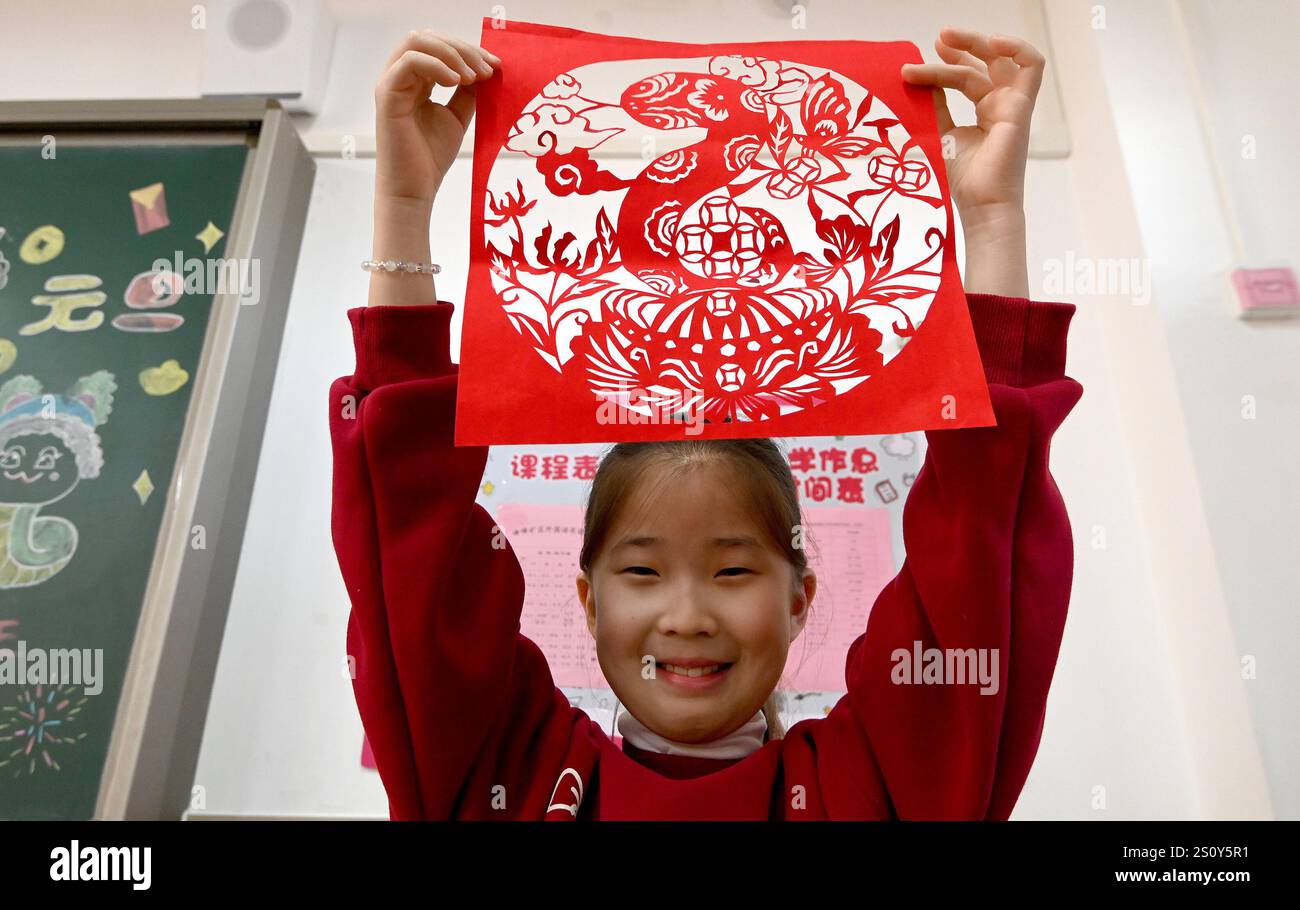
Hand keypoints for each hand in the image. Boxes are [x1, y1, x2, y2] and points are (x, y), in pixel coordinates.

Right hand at [374, 30, 498, 205]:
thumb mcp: (458, 117)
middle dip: (463, 48)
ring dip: (451, 53)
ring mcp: (391, 83)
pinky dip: (436, 66)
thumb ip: (468, 92)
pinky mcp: (386, 94)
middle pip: (429, 37)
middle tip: (487, 69)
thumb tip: (484, 69)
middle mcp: (401, 76)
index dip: (469, 50)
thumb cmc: (431, 157)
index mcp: (417, 79)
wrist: (415, 188)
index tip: (496, 65)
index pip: (440, 46)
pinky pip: (409, 62)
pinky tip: (457, 82)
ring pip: (417, 42)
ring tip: (473, 77)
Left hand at [901, 28, 1044, 295]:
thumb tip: (917, 81)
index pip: (964, 77)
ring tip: (945, 39)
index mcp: (984, 111)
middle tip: (935, 40)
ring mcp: (1012, 104)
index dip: (941, 66)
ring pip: (996, 61)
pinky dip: (1016, 47)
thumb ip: (934, 106)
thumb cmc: (963, 180)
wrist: (980, 205)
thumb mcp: (940, 134)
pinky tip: (989, 42)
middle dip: (959, 46)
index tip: (912, 66)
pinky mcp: (1021, 107)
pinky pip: (1032, 66)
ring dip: (974, 44)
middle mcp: (1000, 104)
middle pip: (982, 63)